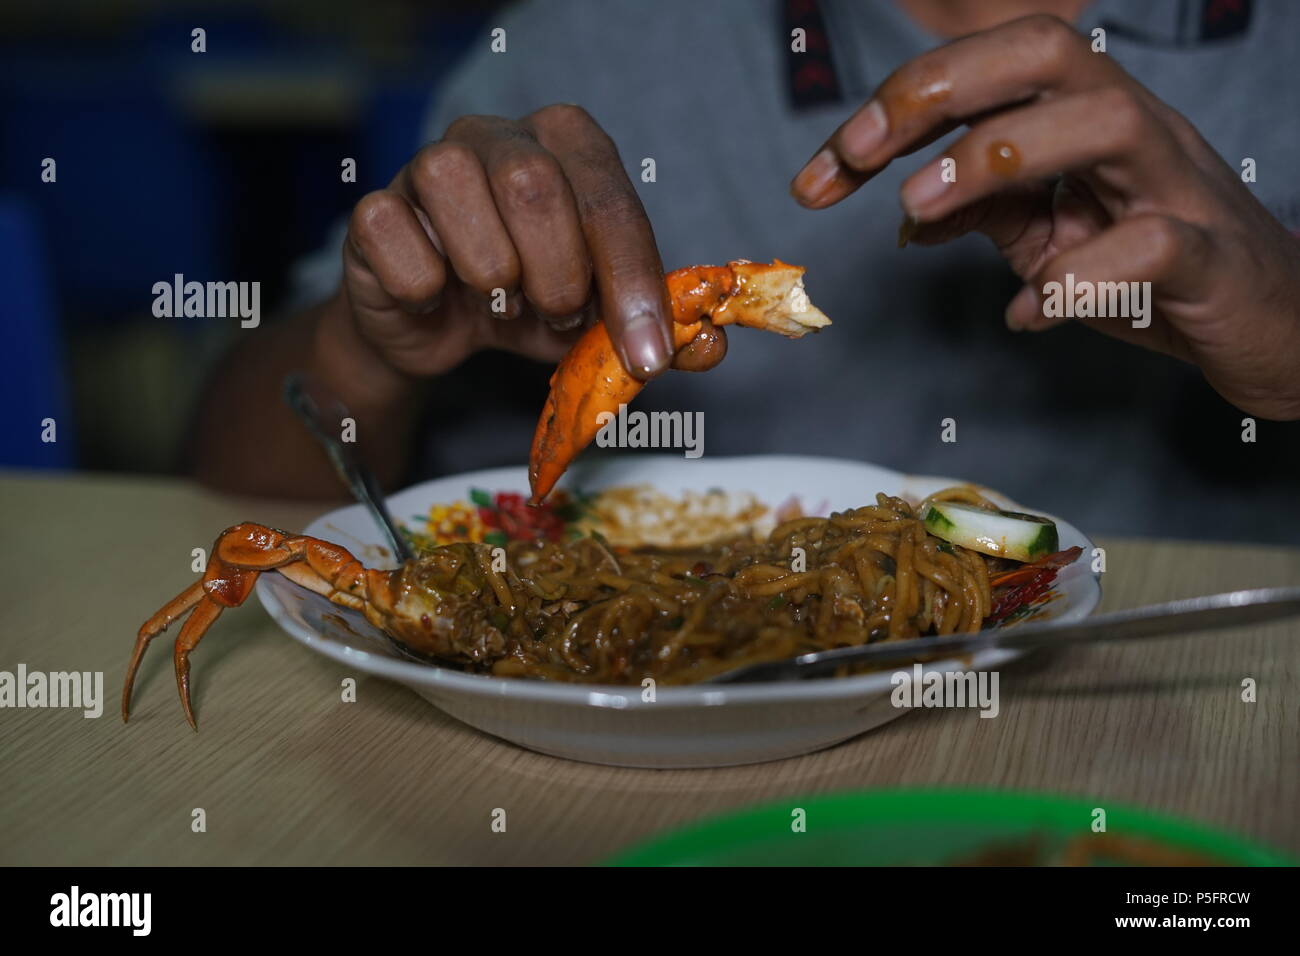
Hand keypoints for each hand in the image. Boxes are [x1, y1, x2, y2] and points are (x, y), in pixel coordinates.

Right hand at [337, 104, 674, 385]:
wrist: (431, 327)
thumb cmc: (525, 303)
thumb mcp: (598, 319)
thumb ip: (654, 329)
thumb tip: (707, 347)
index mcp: (568, 144)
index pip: (610, 200)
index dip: (633, 282)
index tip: (646, 354)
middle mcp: (498, 135)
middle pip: (535, 187)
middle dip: (557, 276)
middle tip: (558, 315)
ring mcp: (427, 163)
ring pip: (460, 195)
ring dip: (491, 276)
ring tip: (500, 301)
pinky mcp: (374, 208)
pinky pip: (397, 240)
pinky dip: (425, 288)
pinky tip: (436, 296)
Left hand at [791, 14, 1299, 419]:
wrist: (1270, 325)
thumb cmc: (1153, 270)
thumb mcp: (1050, 236)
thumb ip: (985, 212)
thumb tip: (903, 209)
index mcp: (1082, 118)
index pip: (988, 69)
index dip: (896, 104)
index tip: (821, 170)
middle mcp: (1132, 131)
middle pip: (1046, 52)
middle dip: (938, 90)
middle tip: (858, 153)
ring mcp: (1176, 187)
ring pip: (1105, 120)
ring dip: (998, 156)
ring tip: (922, 209)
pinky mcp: (1209, 257)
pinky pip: (1149, 247)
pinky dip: (1075, 279)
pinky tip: (1027, 314)